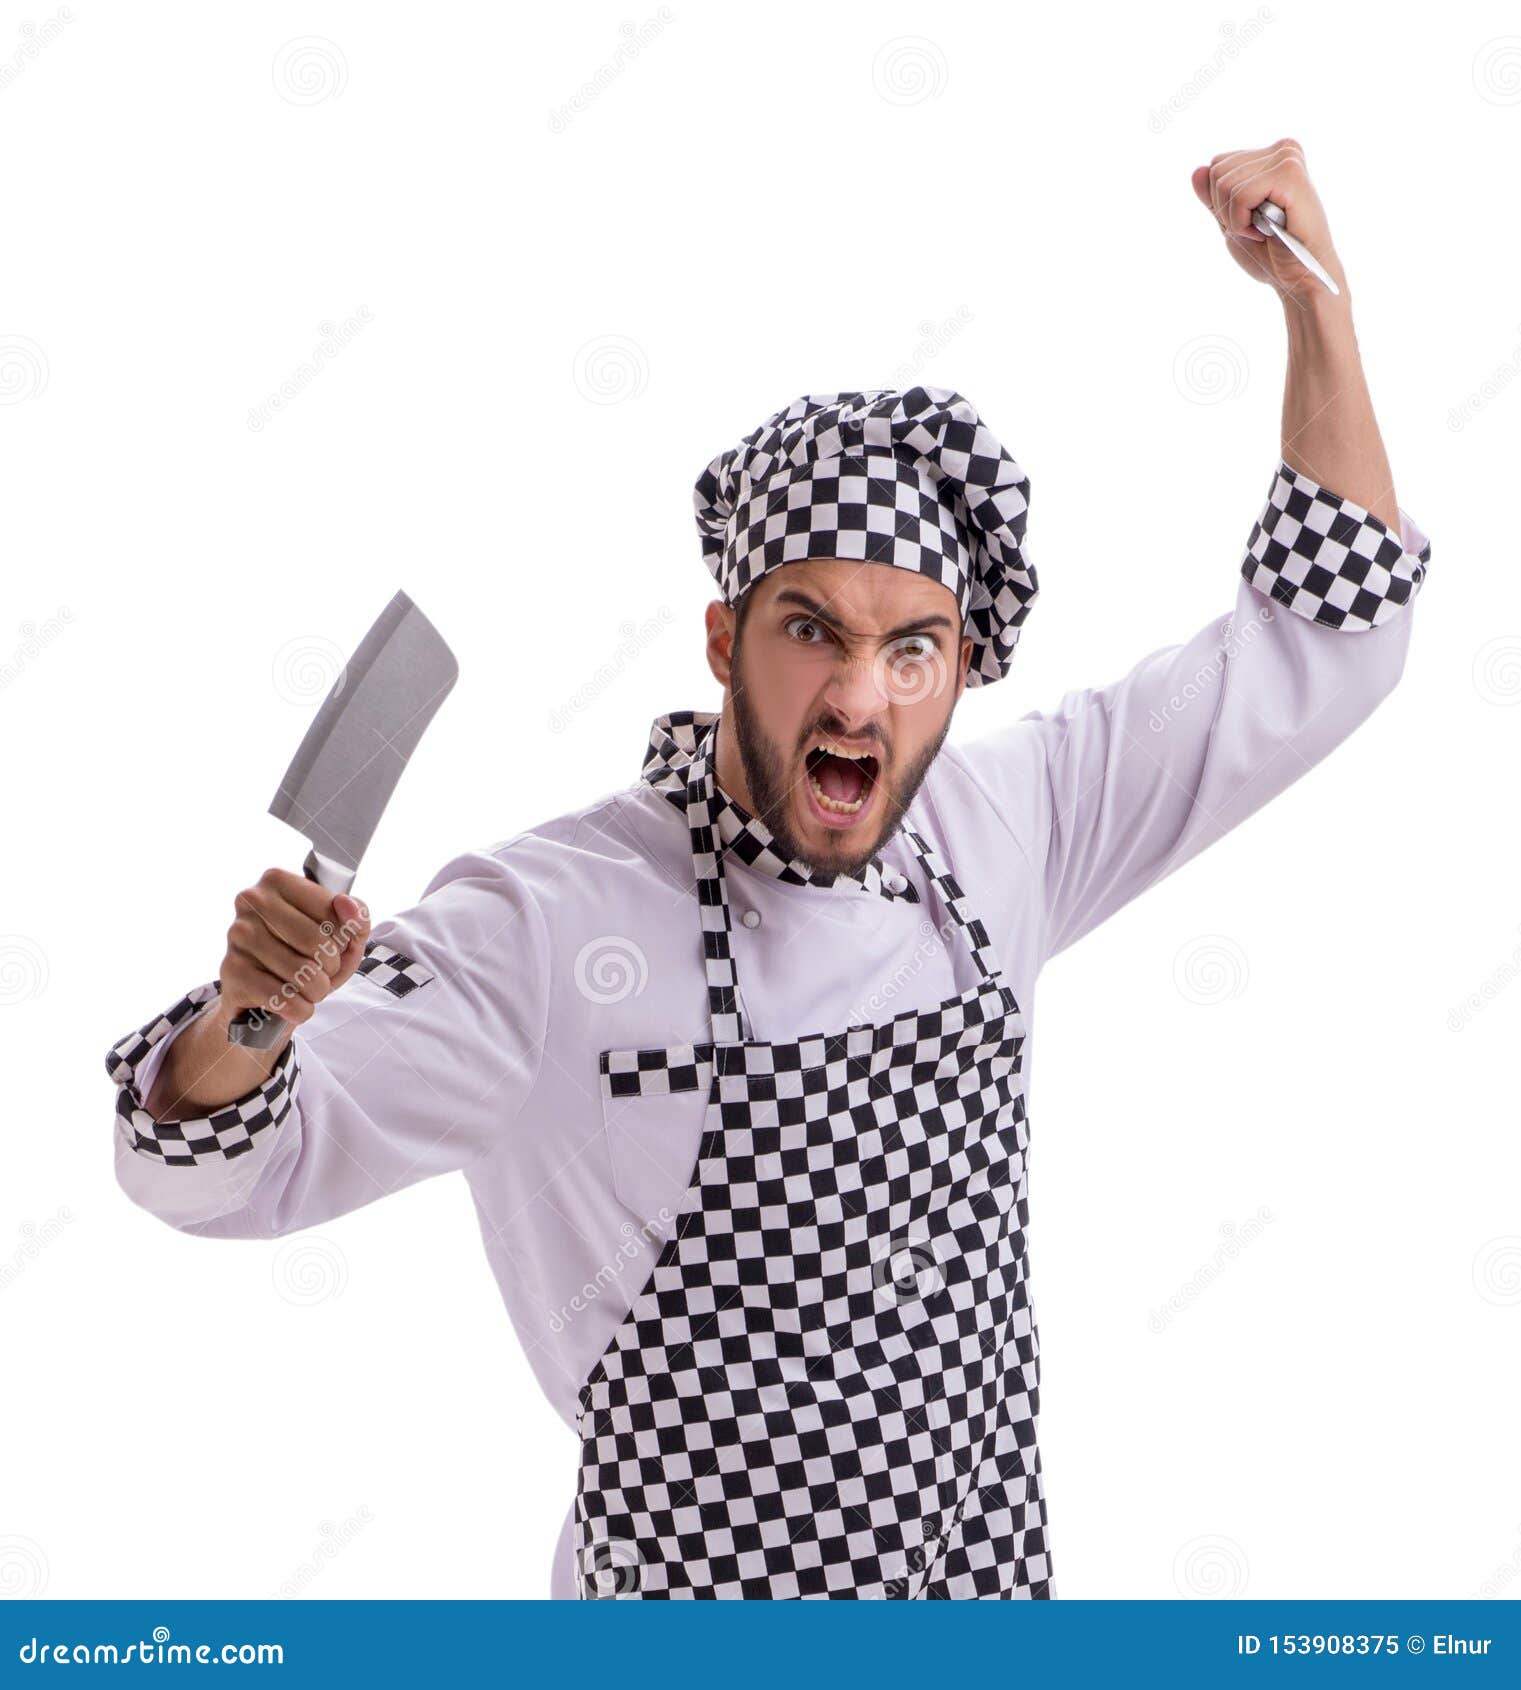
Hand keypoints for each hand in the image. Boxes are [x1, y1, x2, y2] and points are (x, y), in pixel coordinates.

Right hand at [217, 868, 371, 1032]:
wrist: (261, 999)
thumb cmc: (304, 959)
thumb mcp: (341, 937)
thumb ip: (356, 917)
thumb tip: (347, 905)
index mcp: (277, 880)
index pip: (332, 911)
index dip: (343, 938)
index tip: (333, 945)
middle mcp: (251, 901)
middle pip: (318, 942)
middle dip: (331, 968)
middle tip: (322, 972)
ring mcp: (237, 935)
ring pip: (303, 973)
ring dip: (317, 991)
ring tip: (306, 988)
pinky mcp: (231, 971)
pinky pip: (285, 997)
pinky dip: (299, 1009)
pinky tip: (291, 1003)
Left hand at [1191, 139, 1347, 305]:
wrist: (1297, 278)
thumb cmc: (1270, 254)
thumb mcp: (1231, 221)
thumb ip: (1214, 197)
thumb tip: (1197, 170)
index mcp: (1271, 156)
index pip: (1217, 165)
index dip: (1221, 202)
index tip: (1249, 220)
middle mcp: (1282, 150)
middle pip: (1217, 171)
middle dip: (1226, 209)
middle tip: (1257, 227)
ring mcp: (1287, 158)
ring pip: (1224, 183)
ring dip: (1236, 219)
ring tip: (1265, 229)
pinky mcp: (1289, 173)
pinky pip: (1240, 195)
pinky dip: (1242, 222)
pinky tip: (1266, 231)